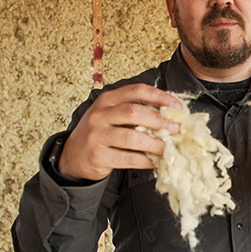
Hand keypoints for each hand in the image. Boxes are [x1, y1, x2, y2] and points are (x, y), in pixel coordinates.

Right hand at [57, 84, 182, 180]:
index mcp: (107, 100)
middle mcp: (100, 115)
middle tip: (175, 129)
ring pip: (132, 137)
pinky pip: (128, 158)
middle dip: (159, 121)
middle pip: (134, 112)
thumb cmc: (100, 132)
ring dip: (154, 143)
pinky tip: (155, 161)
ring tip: (167, 147)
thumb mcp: (111, 115)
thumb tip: (170, 116)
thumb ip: (134, 112)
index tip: (177, 107)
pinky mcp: (98, 156)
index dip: (160, 97)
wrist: (73, 155)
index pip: (137, 91)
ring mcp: (97, 136)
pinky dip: (146, 160)